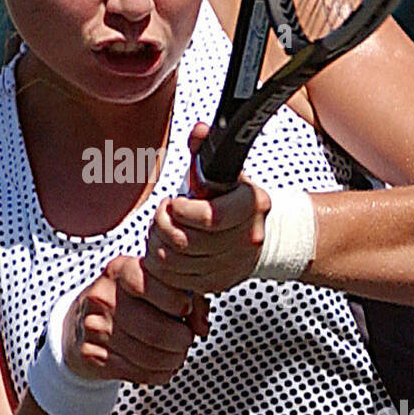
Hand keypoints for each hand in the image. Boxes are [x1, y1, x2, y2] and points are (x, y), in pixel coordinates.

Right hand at [62, 254, 205, 386]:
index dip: (180, 302)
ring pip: (151, 357)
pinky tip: (162, 366)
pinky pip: (139, 373)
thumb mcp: (155, 285)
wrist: (80, 322)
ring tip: (177, 354)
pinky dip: (160, 374)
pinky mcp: (92, 356)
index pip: (154, 286)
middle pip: (157, 331)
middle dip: (183, 340)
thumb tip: (201, 327)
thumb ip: (188, 297)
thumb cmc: (128, 300)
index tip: (186, 309)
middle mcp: (103, 298)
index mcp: (120, 270)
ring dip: (174, 360)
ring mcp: (94, 329)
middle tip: (186, 339)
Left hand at [143, 122, 271, 295]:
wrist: (256, 231)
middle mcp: (246, 239)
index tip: (175, 201)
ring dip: (157, 245)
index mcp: (251, 206)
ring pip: (174, 263)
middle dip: (162, 225)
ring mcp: (232, 265)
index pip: (210, 217)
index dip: (181, 210)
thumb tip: (200, 130)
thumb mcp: (223, 169)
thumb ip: (206, 148)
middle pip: (185, 241)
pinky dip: (161, 266)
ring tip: (162, 230)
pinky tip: (165, 248)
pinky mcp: (216, 284)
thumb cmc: (232, 197)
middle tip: (163, 214)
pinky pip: (175, 280)